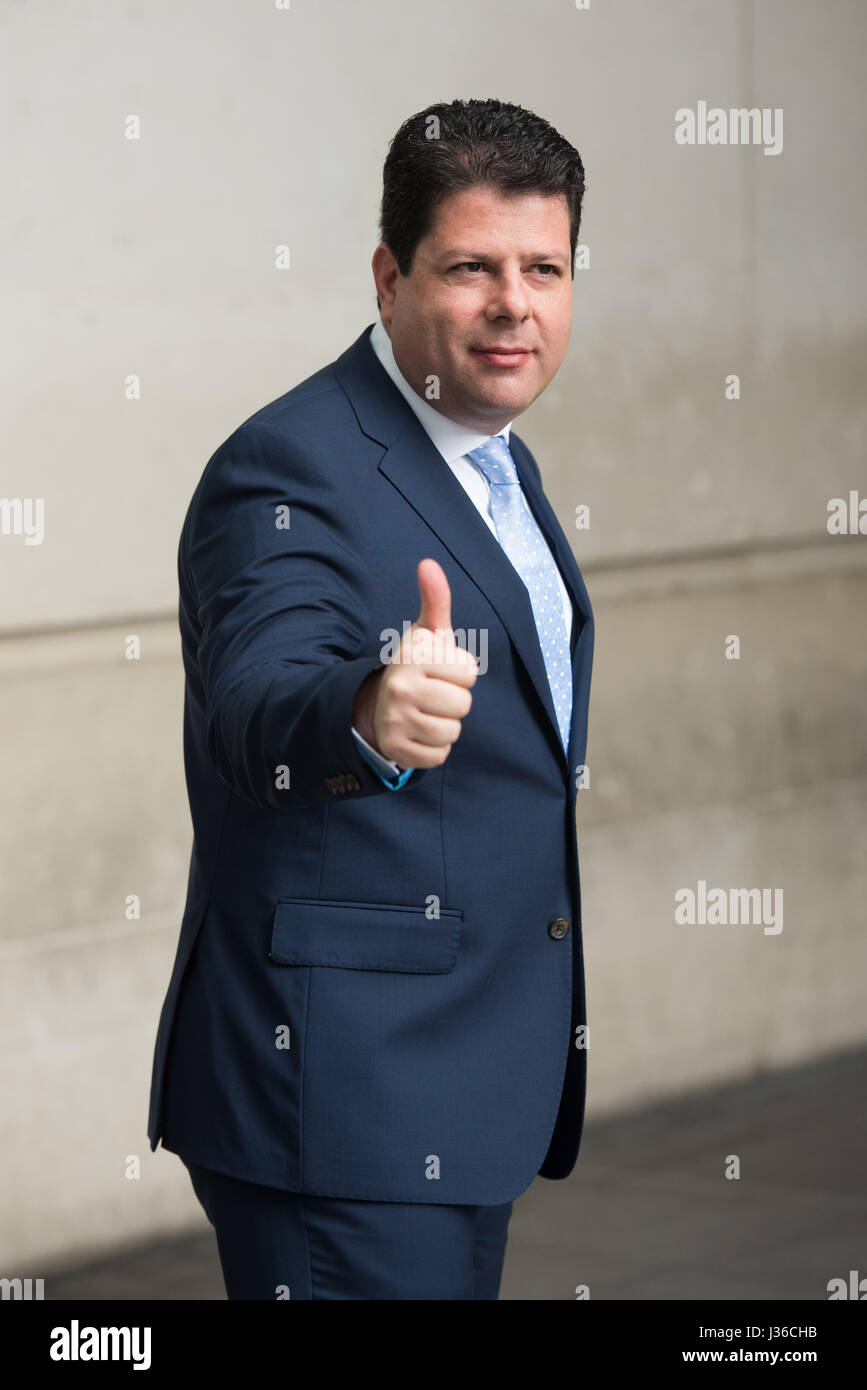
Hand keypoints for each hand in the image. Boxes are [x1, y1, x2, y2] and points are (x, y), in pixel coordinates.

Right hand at [352, 559, 477, 769]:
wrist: (376, 704)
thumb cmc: (415, 668)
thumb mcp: (425, 634)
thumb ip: (435, 600)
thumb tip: (428, 564)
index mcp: (412, 657)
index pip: (469, 672)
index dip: (460, 673)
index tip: (440, 671)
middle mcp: (400, 688)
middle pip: (463, 705)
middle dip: (455, 701)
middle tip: (434, 694)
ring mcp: (395, 721)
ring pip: (452, 732)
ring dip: (445, 725)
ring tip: (427, 713)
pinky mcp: (396, 749)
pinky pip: (439, 756)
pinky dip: (434, 748)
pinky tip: (419, 733)